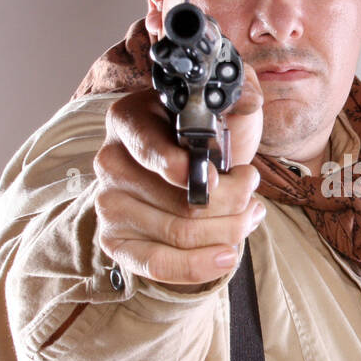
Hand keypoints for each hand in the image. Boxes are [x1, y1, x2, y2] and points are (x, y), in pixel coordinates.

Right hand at [94, 56, 264, 289]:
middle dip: (232, 202)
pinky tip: (228, 255)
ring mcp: (109, 205)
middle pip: (179, 201)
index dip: (185, 167)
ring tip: (249, 215)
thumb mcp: (222, 108)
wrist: (190, 170)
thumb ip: (238, 96)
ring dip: (229, 230)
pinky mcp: (116, 242)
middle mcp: (110, 162)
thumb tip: (249, 99)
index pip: (149, 147)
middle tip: (252, 193)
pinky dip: (200, 265)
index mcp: (129, 121)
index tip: (217, 174)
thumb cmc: (205, 136)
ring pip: (180, 234)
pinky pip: (158, 265)